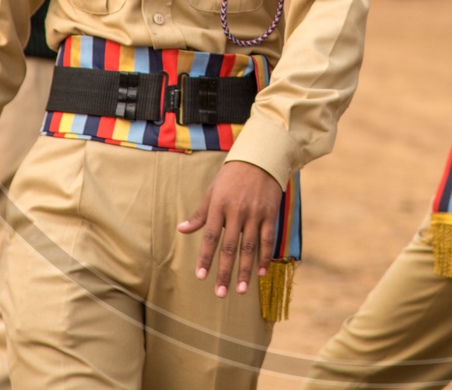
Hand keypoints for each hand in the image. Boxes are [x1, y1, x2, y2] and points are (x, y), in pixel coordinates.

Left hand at [177, 160, 282, 298]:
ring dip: (245, 270)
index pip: (210, 236)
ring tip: (241, 291)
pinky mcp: (270, 214)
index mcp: (219, 205)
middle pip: (229, 247)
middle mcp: (236, 211)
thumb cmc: (231, 176)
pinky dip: (265, 257)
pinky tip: (260, 273)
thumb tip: (181, 230)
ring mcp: (255, 213)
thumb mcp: (212, 192)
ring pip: (249, 247)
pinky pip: (268, 239)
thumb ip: (200, 214)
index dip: (205, 257)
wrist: (260, 158)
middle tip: (220, 293)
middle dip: (225, 272)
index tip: (201, 276)